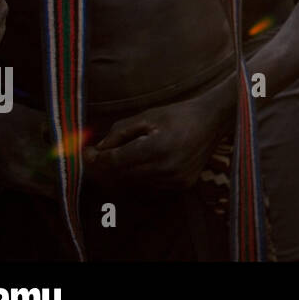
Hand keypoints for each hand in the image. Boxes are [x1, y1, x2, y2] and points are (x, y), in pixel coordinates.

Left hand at [84, 89, 225, 189]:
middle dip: (106, 165)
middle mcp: (166, 168)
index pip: (115, 162)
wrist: (213, 121)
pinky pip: (150, 185)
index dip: (95, 159)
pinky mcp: (181, 186)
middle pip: (121, 175)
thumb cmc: (179, 114)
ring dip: (124, 170)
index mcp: (158, 148)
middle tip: (97, 154)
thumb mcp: (148, 115)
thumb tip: (98, 149)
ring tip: (127, 153)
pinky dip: (141, 175)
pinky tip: (147, 160)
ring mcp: (175, 180)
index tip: (85, 153)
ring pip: (134, 182)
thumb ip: (120, 132)